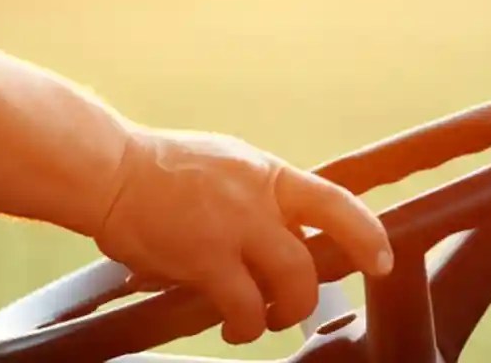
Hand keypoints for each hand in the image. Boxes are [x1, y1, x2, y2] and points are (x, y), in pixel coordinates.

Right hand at [92, 128, 392, 343]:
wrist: (109, 170)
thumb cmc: (158, 170)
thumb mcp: (226, 165)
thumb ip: (257, 195)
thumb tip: (281, 231)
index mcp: (267, 173)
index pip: (335, 201)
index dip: (367, 234)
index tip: (381, 260)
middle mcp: (259, 197)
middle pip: (312, 259)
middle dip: (308, 295)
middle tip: (293, 308)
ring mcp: (234, 228)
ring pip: (288, 287)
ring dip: (279, 315)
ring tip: (258, 322)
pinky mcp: (205, 257)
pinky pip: (243, 307)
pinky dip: (243, 326)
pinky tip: (231, 326)